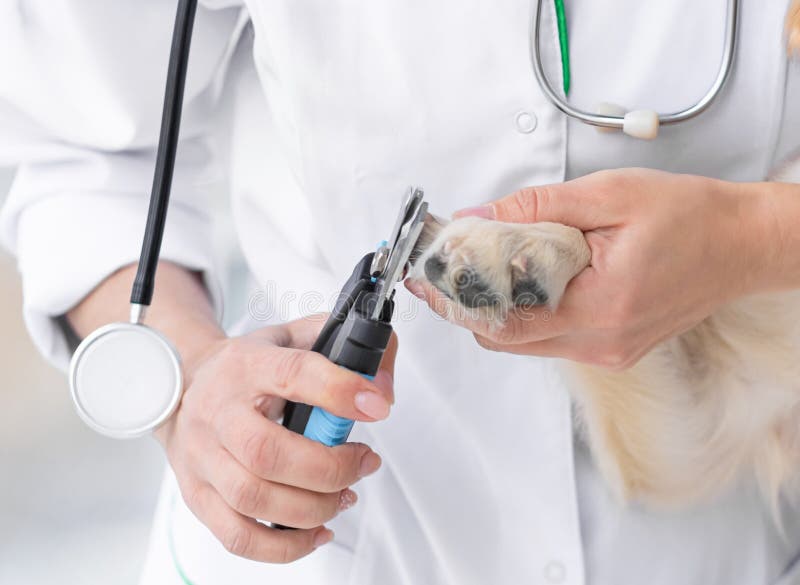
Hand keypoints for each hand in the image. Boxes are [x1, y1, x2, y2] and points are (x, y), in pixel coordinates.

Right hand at [154, 316, 396, 562]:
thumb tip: (382, 388)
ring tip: (343, 495)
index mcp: (247, 365)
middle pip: (267, 452)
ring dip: (313, 508)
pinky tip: (316, 530)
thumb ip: (345, 349)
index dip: (338, 391)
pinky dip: (285, 546)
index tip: (376, 406)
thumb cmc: (246, 368)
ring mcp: (203, 457)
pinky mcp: (198, 495)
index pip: (292, 373)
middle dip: (329, 468)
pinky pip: (238, 536)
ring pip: (253, 499)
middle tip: (363, 463)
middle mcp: (218, 412)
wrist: (183, 385)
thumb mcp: (294, 337)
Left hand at [408, 169, 769, 368]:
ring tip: (479, 267)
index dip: (457, 300)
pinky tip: (522, 280)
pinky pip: (551, 338)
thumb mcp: (608, 195)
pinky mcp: (611, 348)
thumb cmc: (691, 219)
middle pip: (505, 338)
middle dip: (468, 305)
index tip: (427, 277)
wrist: (742, 245)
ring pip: (524, 341)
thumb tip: (478, 218)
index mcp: (600, 306)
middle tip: (445, 269)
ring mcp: (606, 351)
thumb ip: (535, 209)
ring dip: (496, 308)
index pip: (503, 320)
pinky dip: (526, 312)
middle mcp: (600, 341)